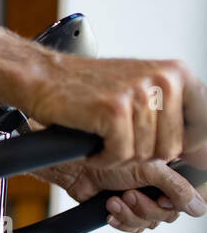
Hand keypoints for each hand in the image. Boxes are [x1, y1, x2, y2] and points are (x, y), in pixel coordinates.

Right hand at [25, 54, 206, 166]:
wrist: (43, 77)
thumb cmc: (88, 88)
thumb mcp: (143, 90)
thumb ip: (174, 115)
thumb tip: (202, 152)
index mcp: (177, 74)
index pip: (203, 125)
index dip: (189, 148)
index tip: (174, 155)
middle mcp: (163, 80)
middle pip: (172, 146)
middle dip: (144, 153)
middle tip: (120, 140)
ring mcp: (139, 94)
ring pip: (145, 154)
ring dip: (120, 156)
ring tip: (103, 139)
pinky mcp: (114, 111)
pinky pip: (120, 155)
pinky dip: (103, 158)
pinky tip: (92, 145)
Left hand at [50, 158, 205, 231]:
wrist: (76, 169)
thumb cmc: (108, 159)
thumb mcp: (148, 169)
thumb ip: (176, 187)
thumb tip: (199, 208)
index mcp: (172, 172)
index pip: (192, 196)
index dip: (179, 203)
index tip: (162, 199)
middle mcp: (160, 187)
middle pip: (170, 214)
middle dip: (147, 209)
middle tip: (129, 195)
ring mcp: (144, 199)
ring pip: (151, 223)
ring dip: (131, 215)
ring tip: (114, 200)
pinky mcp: (127, 210)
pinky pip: (134, 227)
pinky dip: (121, 221)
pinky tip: (109, 209)